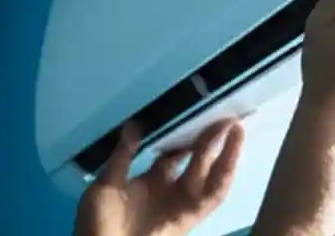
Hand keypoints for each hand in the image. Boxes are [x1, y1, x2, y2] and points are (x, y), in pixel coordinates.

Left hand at [75, 120, 244, 235]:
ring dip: (227, 152)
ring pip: (212, 174)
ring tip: (235, 128)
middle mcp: (170, 189)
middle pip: (197, 158)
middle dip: (211, 137)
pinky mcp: (191, 216)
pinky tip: (233, 153)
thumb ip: (123, 156)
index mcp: (150, 180)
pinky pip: (214, 194)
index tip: (196, 113)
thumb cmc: (98, 221)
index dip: (185, 134)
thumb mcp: (106, 184)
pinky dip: (226, 174)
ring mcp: (182, 202)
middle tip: (224, 114)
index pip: (173, 152)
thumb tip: (134, 124)